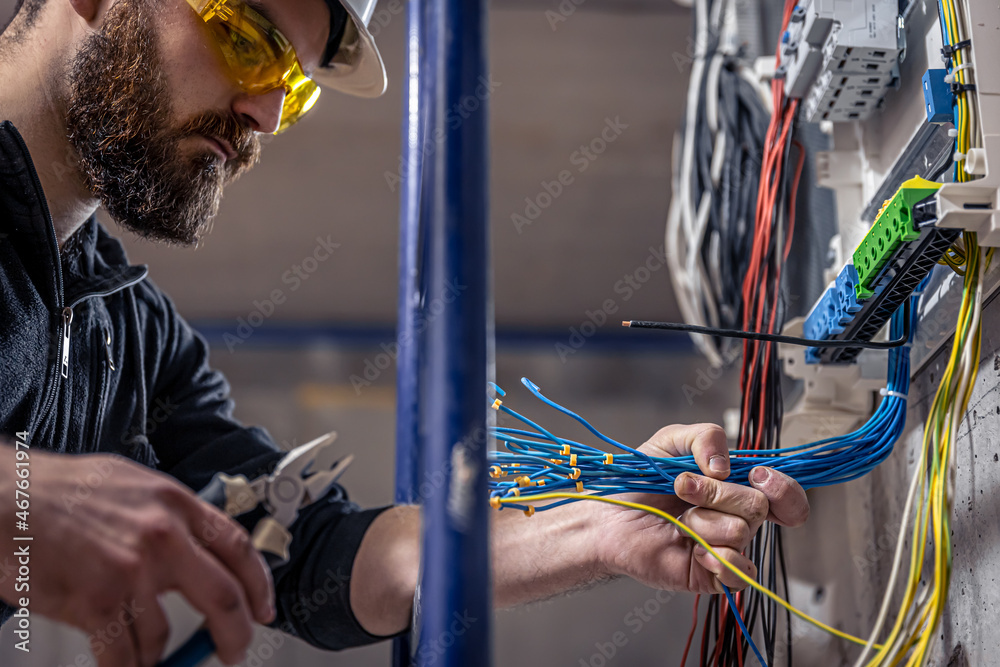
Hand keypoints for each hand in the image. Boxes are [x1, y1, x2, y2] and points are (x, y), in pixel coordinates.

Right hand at [0, 443, 274, 665]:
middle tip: (234, 651)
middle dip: (234, 635)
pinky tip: (125, 665)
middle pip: (222, 598)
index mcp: (175, 504)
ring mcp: (131, 571)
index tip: (263, 609)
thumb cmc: (60, 490)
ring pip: (162, 636)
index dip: (259, 584)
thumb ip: (169, 518)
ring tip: (144, 652)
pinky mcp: (96, 602)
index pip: (238, 548)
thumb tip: (195, 555)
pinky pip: (124, 655)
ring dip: (156, 654)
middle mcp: (162, 536)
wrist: (5, 498)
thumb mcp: (133, 486)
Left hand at [591, 424, 808, 593]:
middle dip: (716, 492)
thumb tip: (726, 467)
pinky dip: (717, 558)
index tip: (757, 475)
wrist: (608, 516)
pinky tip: (693, 551)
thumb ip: (705, 436)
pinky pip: (739, 573)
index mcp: (736, 488)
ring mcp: (727, 548)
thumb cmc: (639, 482)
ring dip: (700, 520)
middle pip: (758, 506)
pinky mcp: (714, 576)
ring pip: (740, 531)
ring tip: (677, 521)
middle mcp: (737, 519)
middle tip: (682, 488)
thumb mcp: (671, 441)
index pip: (785, 496)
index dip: (783, 488)